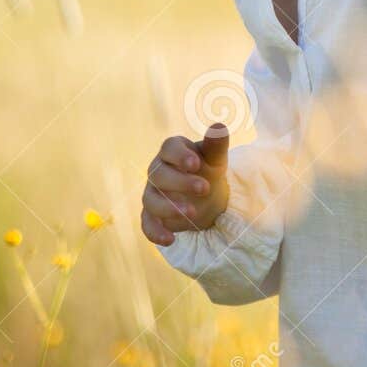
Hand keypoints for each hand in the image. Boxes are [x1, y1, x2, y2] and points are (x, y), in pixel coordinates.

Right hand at [140, 124, 230, 246]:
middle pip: (159, 174)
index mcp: (172, 151)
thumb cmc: (207, 168)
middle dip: (180, 182)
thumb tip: (219, 126)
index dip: (180, 155)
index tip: (196, 164)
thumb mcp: (215, 158)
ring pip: (152, 200)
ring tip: (193, 214)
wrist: (205, 195)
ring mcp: (153, 193)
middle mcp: (158, 170)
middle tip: (205, 188)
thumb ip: (216, 144)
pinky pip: (147, 223)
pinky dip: (155, 232)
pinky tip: (170, 240)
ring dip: (169, 207)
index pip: (169, 148)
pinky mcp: (152, 215)